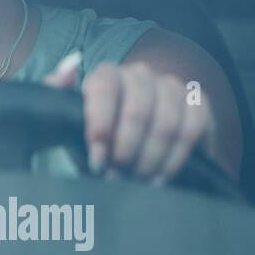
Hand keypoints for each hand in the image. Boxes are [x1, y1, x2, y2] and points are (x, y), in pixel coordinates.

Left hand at [43, 54, 214, 184]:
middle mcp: (140, 75)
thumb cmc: (94, 137)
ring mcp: (171, 87)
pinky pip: (193, 128)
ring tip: (136, 181)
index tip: (97, 161)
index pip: (105, 88)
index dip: (101, 125)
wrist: (129, 154)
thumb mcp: (66, 119)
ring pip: (167, 122)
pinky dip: (175, 158)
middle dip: (126, 150)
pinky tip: (160, 178)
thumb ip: (56, 95)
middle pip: (138, 109)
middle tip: (116, 177)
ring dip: (150, 159)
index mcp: (106, 75)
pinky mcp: (198, 104)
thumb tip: (67, 73)